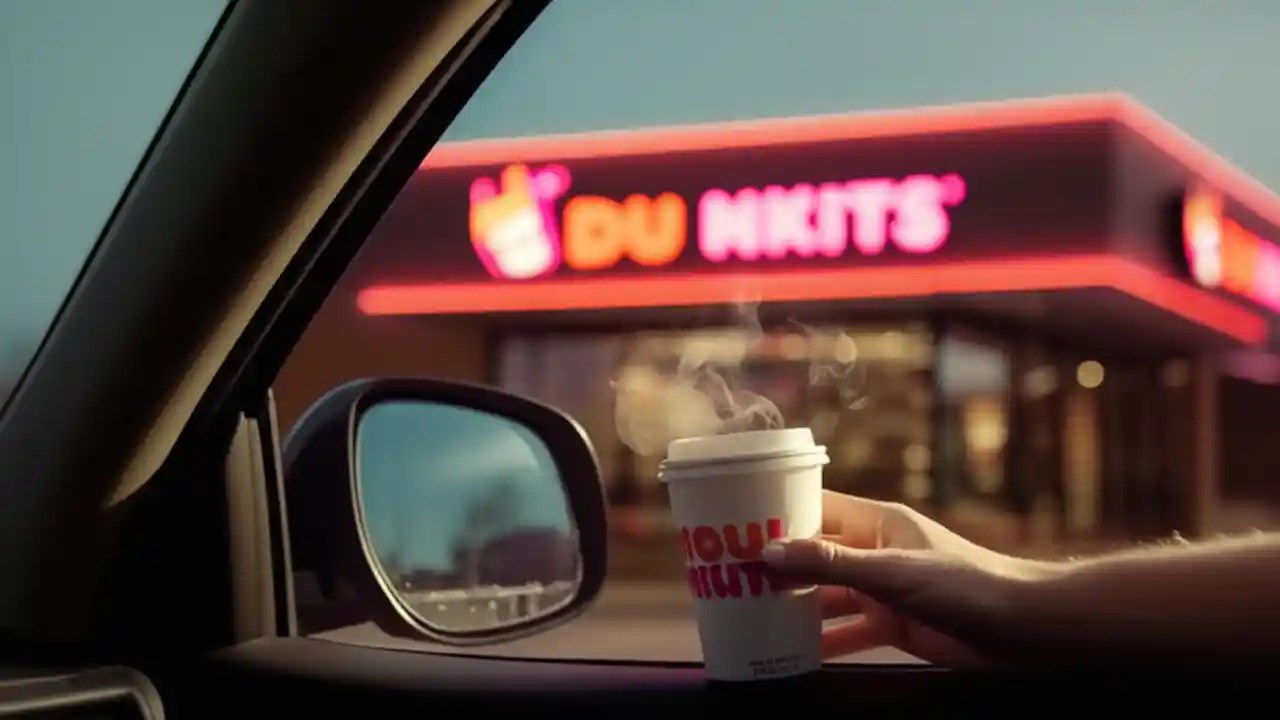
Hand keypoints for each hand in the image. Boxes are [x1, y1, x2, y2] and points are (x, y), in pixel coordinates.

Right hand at [763, 491, 1048, 666]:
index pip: (814, 506)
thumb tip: (770, 552)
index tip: (735, 522)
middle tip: (730, 574)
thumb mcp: (892, 571)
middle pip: (813, 553)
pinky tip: (791, 653)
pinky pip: (846, 631)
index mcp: (875, 522)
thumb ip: (832, 564)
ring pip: (825, 595)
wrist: (1022, 629)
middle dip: (776, 564)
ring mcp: (882, 588)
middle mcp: (874, 551)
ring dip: (793, 605)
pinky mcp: (892, 623)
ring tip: (749, 613)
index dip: (776, 512)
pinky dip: (821, 642)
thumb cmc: (967, 584)